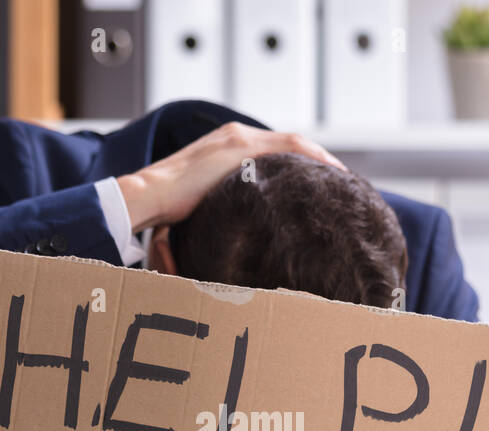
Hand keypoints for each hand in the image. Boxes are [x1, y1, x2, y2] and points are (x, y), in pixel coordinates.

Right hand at [115, 122, 344, 232]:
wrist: (145, 197)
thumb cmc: (166, 210)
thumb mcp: (202, 205)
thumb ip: (224, 208)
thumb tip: (241, 237)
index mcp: (227, 146)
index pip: (276, 150)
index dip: (303, 164)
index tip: (323, 185)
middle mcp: (235, 136)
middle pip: (291, 143)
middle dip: (319, 161)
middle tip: (342, 184)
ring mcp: (236, 139)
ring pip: (293, 142)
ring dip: (321, 159)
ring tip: (344, 181)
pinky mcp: (237, 148)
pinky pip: (287, 148)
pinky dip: (312, 157)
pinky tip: (330, 174)